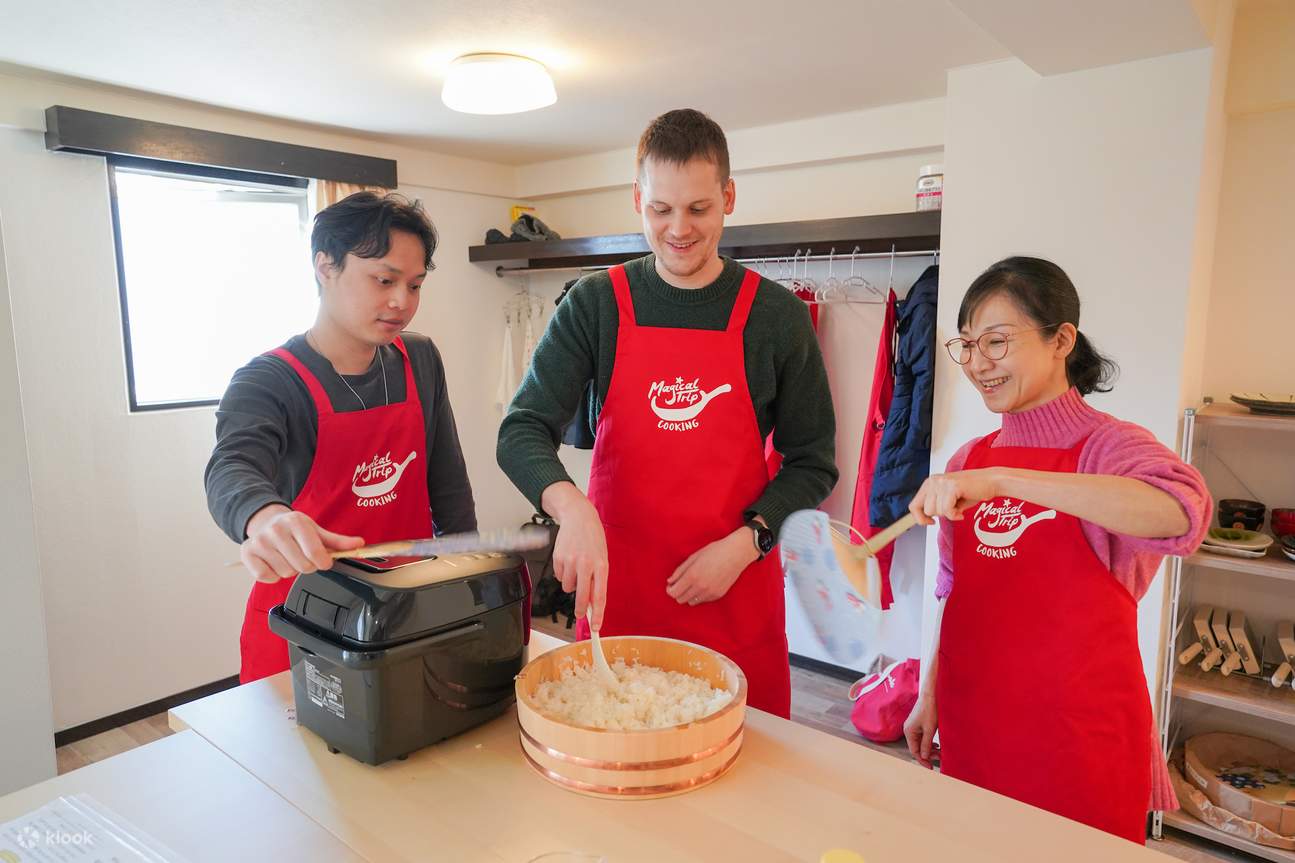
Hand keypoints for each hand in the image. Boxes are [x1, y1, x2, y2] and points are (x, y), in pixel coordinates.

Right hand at [240, 504, 364, 582]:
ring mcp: (260, 542)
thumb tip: (359, 544)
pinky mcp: (247, 554)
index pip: (316, 553)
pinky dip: (273, 575)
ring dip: (290, 570)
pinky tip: (274, 563)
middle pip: (302, 566)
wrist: (266, 522)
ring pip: (286, 573)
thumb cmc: (294, 529)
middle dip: (306, 565)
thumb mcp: (316, 530)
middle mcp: (276, 530)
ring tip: (287, 557)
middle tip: (301, 555)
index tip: (322, 560)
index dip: (323, 562)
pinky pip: (267, 577)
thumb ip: (337, 541)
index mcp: (296, 522)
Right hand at [542, 483, 608, 629]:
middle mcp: (586, 564)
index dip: (597, 614)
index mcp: (601, 565)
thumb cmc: (593, 539)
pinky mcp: (558, 558)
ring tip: (576, 568)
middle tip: (579, 615)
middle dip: (579, 609)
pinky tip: (568, 560)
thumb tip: (590, 602)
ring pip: (568, 587)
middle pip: (581, 596)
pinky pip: (559, 577)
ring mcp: (571, 561)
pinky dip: (563, 573)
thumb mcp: (601, 557)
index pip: (599, 595)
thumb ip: (597, 579)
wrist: (578, 516)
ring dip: (571, 584)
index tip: (595, 626)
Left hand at [666, 528, 757, 605]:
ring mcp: (710, 592)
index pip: (674, 592)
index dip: (670, 590)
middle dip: (678, 593)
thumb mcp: (694, 557)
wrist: (736, 554)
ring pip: (691, 602)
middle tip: (680, 584)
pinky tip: (703, 584)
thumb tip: (670, 581)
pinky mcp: (718, 595)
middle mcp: (701, 587)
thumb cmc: (714, 551)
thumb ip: (680, 571)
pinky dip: (699, 595)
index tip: (671, 585)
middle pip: (681, 599)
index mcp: (692, 575)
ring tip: (692, 584)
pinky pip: (703, 600)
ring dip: (688, 595)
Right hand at [903, 692, 938, 768]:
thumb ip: (926, 744)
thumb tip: (924, 757)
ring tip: (940, 752)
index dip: (923, 760)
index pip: (914, 751)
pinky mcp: (918, 724)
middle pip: (917, 747)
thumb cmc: (930, 710)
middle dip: (928, 754)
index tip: (931, 767)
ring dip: (929, 748)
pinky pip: (922, 737)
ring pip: (920, 743)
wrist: (931, 695)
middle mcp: (909, 730)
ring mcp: (913, 727)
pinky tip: (936, 744)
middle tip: (940, 757)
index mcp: (909, 732)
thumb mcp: (929, 729)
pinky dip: (929, 742)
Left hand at [908, 468, 1001, 525]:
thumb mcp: (948, 499)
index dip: (919, 518)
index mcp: (930, 483)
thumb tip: (923, 519)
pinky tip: (962, 509)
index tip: (929, 523)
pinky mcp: (952, 486)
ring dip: (950, 514)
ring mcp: (942, 483)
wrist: (991, 482)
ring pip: (937, 511)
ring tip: (959, 505)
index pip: (914, 505)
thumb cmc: (972, 491)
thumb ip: (935, 506)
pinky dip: (956, 514)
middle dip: (941, 515)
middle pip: (927, 511)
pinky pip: (948, 510)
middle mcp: (933, 481)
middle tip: (953, 508)